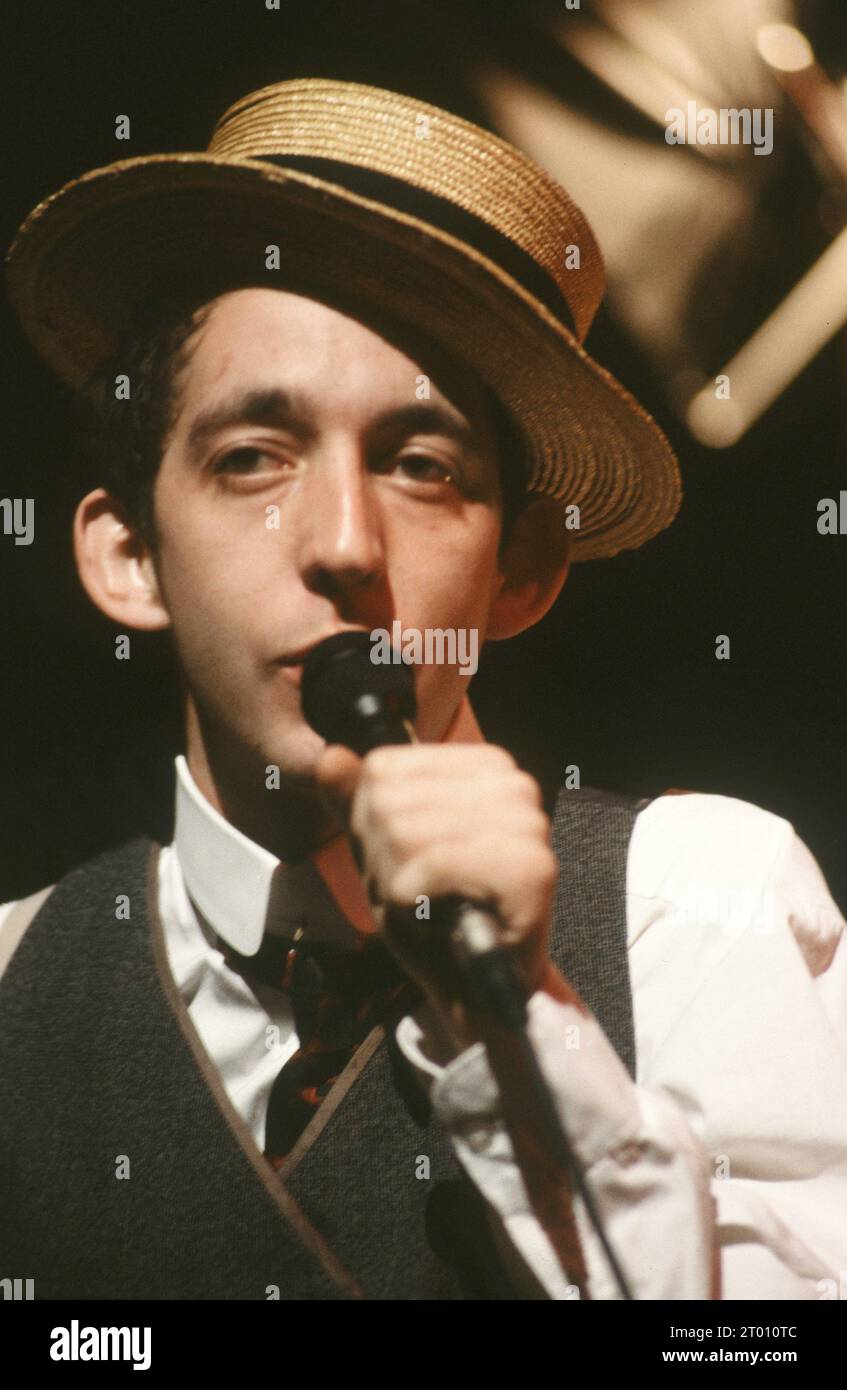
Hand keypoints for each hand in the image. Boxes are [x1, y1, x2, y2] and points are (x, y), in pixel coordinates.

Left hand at [316, 742, 557, 1047]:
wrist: (477, 993)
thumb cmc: (433, 917)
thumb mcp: (382, 852)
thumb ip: (354, 802)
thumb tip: (331, 756)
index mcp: (483, 765)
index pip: (383, 769)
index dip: (372, 826)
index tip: (403, 862)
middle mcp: (513, 784)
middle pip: (390, 802)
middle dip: (384, 859)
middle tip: (418, 894)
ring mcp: (527, 823)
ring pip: (407, 832)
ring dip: (399, 884)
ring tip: (430, 906)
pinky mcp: (530, 867)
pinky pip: (434, 864)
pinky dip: (416, 899)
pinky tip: (438, 917)